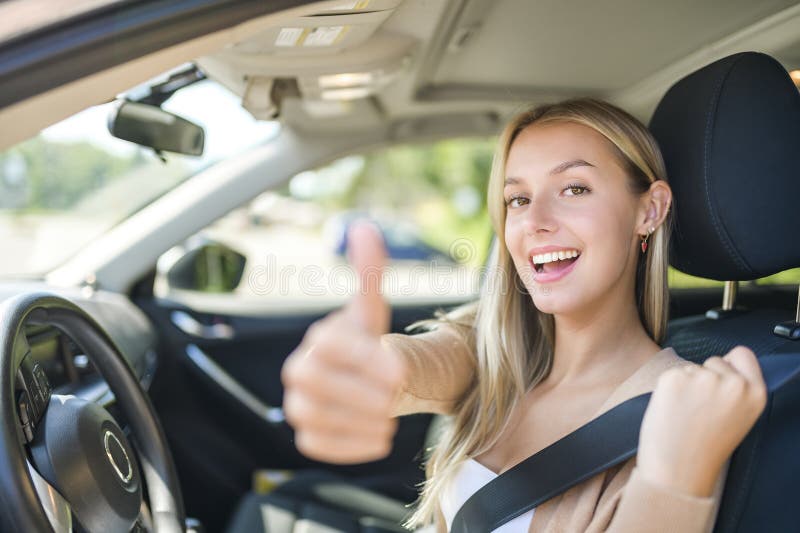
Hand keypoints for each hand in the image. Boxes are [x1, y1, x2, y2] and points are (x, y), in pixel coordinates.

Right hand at [280, 220, 406, 462]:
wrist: (358, 376)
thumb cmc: (367, 342)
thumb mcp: (373, 309)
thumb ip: (370, 271)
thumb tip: (364, 228)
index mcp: (319, 338)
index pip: (334, 347)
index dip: (366, 360)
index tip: (400, 372)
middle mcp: (299, 370)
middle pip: (321, 386)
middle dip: (364, 394)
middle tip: (395, 397)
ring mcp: (297, 404)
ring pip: (319, 417)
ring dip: (360, 421)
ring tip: (390, 418)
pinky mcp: (305, 435)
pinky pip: (318, 446)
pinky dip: (350, 446)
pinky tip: (378, 438)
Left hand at [637, 346, 766, 496]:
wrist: (679, 470)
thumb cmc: (705, 448)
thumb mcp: (738, 417)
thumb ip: (736, 391)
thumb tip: (724, 364)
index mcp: (755, 393)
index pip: (743, 354)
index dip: (729, 365)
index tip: (721, 381)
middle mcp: (732, 383)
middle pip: (715, 360)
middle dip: (706, 378)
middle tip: (701, 410)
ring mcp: (703, 378)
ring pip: (692, 368)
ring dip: (686, 385)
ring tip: (686, 414)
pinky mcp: (674, 378)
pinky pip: (672, 374)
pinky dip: (669, 388)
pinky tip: (672, 410)